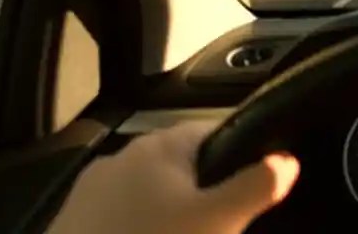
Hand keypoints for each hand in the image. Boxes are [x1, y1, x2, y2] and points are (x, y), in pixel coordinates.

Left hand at [47, 120, 299, 233]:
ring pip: (146, 198)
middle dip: (200, 194)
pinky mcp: (69, 224)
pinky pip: (118, 222)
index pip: (211, 134)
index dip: (237, 159)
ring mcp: (90, 192)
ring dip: (164, 217)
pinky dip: (135, 232)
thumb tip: (287, 158)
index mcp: (160, 146)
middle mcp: (122, 158)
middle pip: (179, 169)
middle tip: (219, 228)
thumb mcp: (218, 223)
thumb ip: (256, 187)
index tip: (250, 194)